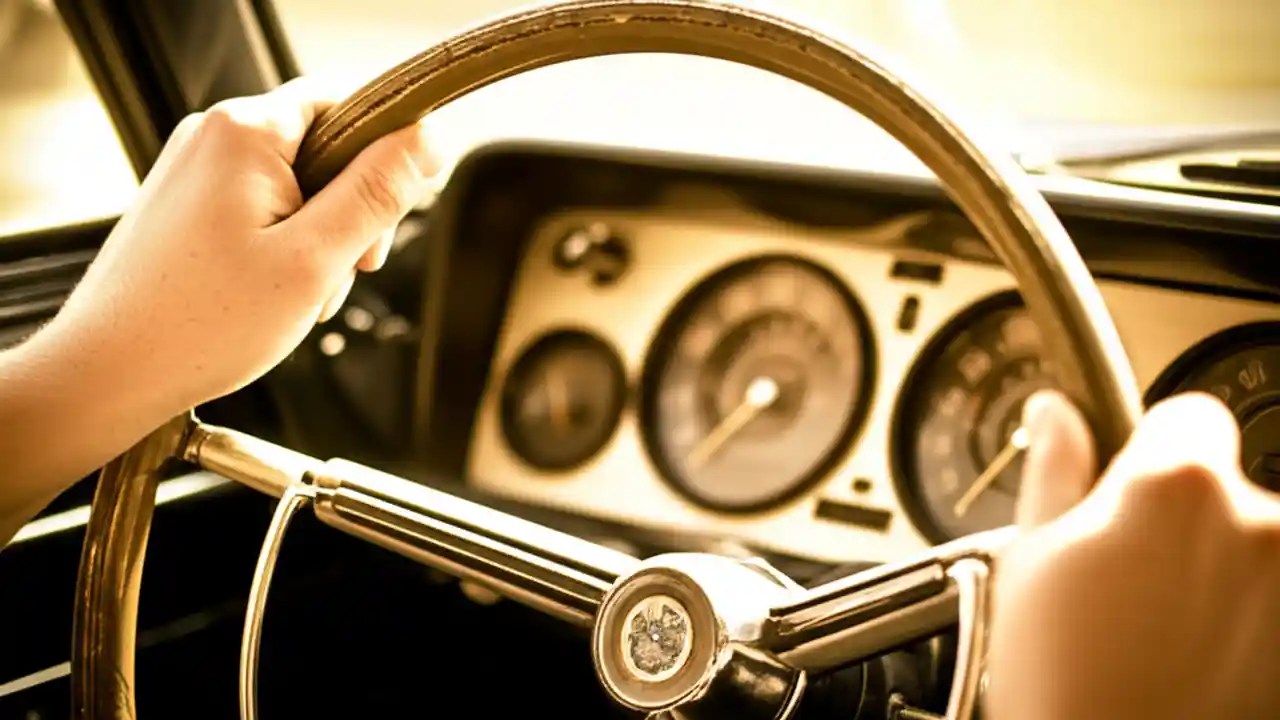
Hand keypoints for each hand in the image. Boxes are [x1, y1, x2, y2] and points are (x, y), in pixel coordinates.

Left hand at [47, 77, 436, 415]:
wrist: (111, 372)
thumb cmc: (200, 325)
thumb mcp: (315, 260)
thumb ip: (375, 195)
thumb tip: (424, 141)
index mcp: (246, 132)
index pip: (347, 102)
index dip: (387, 151)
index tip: (400, 204)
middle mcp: (214, 136)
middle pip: (325, 148)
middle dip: (352, 211)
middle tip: (351, 270)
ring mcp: (196, 169)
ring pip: (298, 185)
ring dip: (320, 239)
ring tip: (303, 295)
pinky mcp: (188, 203)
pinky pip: (263, 208)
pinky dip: (285, 247)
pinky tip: (276, 293)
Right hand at [986, 391, 1279, 718]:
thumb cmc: (1063, 683)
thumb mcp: (1031, 563)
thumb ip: (1056, 471)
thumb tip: (1054, 413)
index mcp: (1179, 486)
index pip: (1189, 416)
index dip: (1153, 450)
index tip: (1131, 489)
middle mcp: (1262, 524)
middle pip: (1229, 491)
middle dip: (1189, 523)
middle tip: (1133, 582)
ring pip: (1259, 551)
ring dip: (1226, 575)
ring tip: (1167, 634)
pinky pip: (1274, 603)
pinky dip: (1252, 622)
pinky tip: (1200, 657)